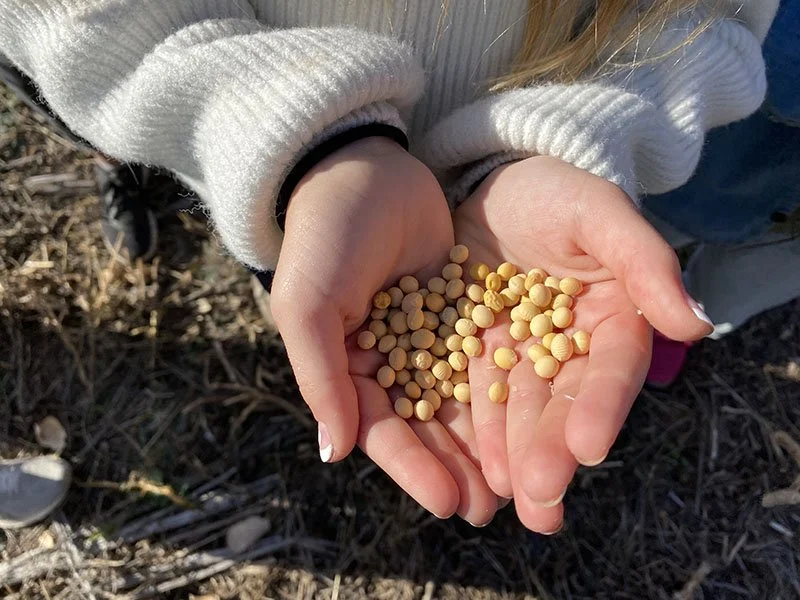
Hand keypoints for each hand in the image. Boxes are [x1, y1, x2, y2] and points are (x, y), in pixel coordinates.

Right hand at [271, 137, 498, 524]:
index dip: (413, 469)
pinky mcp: (461, 308)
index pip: (381, 431)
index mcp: (347, 368)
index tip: (448, 503)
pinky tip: (534, 415)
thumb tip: (334, 453)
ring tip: (521, 481)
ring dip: (486, 440)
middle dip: (457, 467)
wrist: (363, 167)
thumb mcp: (309, 305)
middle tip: (494, 509)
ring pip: (461, 398)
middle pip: (425, 426)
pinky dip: (505, 386)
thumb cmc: (323, 237)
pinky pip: (486, 354)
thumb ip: (320, 376)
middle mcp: (388, 361)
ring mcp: (428, 336)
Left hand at [454, 156, 712, 532]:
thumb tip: (696, 324)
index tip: (588, 447)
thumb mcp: (599, 212)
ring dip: (508, 457)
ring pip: (514, 411)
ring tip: (497, 498)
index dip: (600, 407)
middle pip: (560, 404)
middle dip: (549, 452)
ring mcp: (516, 355)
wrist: (490, 186)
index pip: (610, 370)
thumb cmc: (554, 191)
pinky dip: (467, 429)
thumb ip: (645, 261)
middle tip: (539, 502)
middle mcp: (565, 348)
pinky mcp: (470, 352)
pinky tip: (462, 466)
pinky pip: (468, 393)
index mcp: (611, 320)